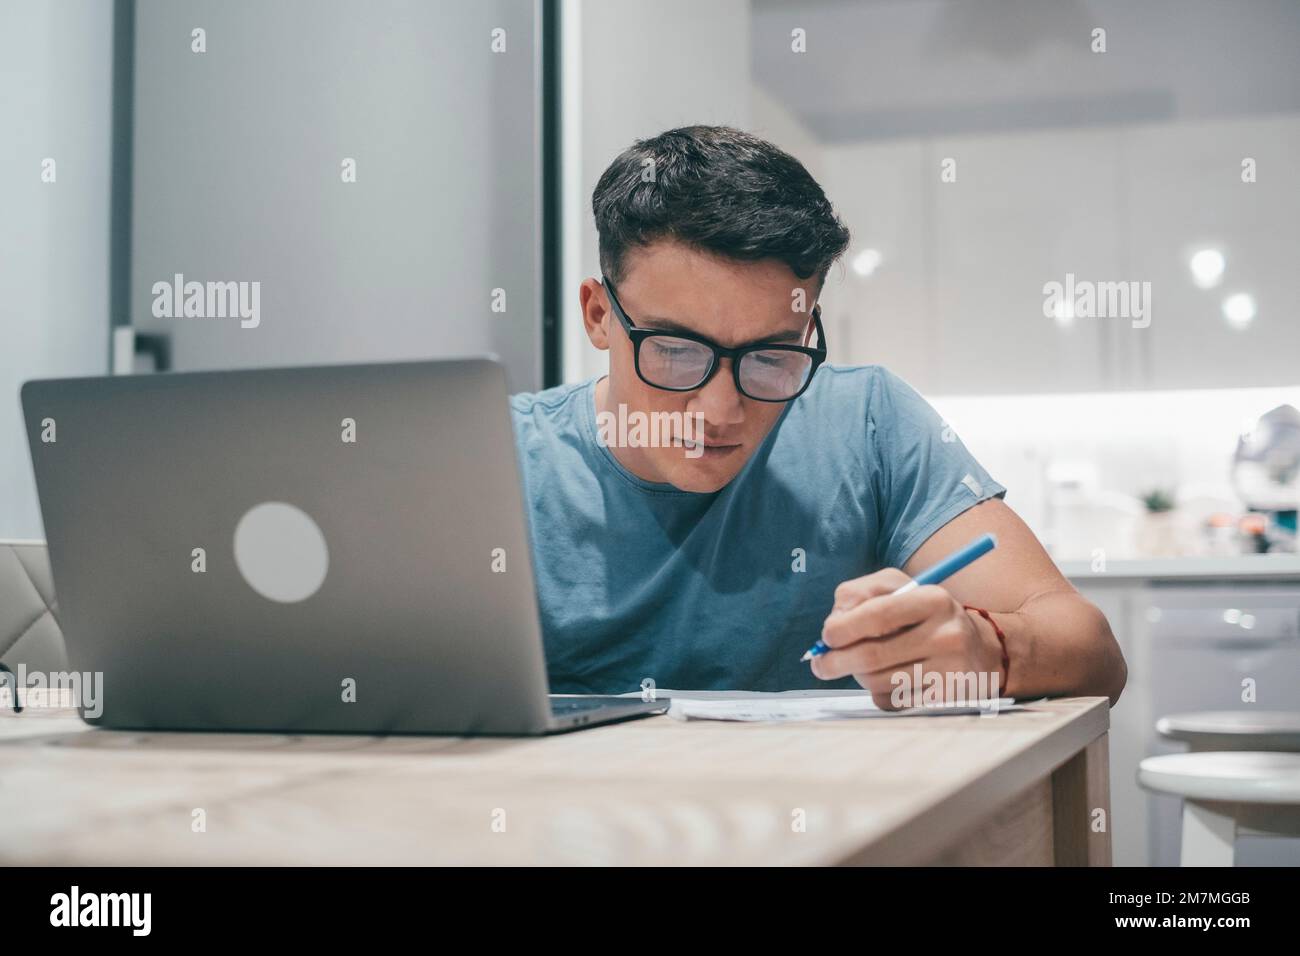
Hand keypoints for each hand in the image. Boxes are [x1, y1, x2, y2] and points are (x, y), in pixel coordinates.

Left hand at [809, 568, 1004, 708]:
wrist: (981, 649)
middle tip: (820, 664)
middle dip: (836, 661)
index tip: (826, 637)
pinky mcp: (945, 699)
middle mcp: (946, 634)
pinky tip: (890, 680)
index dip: (843, 628)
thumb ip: (859, 594)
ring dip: (858, 677)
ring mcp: (949, 671)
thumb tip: (833, 623)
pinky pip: (892, 702)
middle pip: (873, 656)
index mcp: (933, 599)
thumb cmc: (924, 615)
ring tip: (863, 666)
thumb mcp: (898, 588)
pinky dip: (878, 693)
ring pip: (878, 682)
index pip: (877, 615)